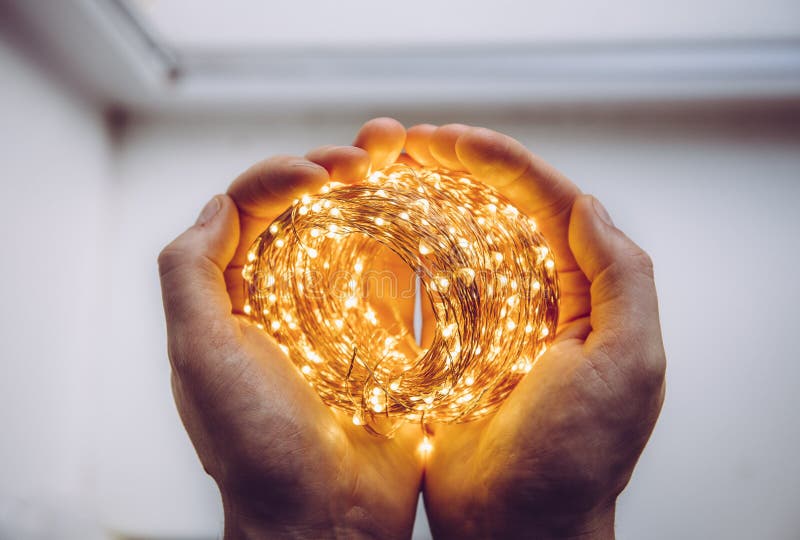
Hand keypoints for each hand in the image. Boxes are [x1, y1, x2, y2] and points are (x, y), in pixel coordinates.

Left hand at [157, 119, 423, 538]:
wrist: (327, 520)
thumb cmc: (256, 445)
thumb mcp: (201, 354)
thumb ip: (190, 274)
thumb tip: (219, 203)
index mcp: (235, 298)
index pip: (252, 210)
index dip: (282, 176)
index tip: (324, 172)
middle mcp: (286, 300)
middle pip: (310, 213)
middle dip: (340, 170)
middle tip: (378, 144)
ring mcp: (341, 319)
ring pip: (358, 236)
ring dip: (381, 193)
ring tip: (409, 155)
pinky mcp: (388, 340)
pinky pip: (401, 279)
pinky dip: (414, 242)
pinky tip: (433, 212)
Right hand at [402, 123, 665, 538]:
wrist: (517, 531)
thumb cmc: (575, 457)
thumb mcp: (628, 365)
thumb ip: (624, 279)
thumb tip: (586, 203)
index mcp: (585, 294)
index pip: (547, 203)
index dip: (499, 162)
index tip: (445, 139)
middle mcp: (541, 300)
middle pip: (496, 212)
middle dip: (453, 170)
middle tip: (400, 144)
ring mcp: (490, 325)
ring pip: (458, 243)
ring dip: (423, 203)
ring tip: (378, 174)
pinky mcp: (449, 351)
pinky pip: (426, 292)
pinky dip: (402, 259)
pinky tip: (371, 237)